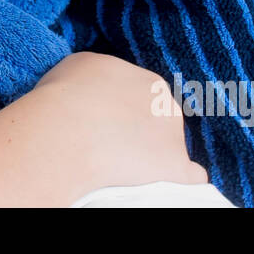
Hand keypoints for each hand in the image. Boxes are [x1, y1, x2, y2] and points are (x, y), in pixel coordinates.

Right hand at [33, 52, 209, 190]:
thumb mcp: (79, 67)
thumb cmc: (63, 98)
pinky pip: (191, 177)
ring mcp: (174, 137)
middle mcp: (166, 104)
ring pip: (172, 148)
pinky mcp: (176, 167)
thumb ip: (98, 76)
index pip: (144, 97)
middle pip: (160, 121)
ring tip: (124, 169)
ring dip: (155, 157)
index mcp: (145, 81)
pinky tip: (162, 186)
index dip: (124, 112)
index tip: (106, 123)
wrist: (65, 131)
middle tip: (112, 146)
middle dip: (142, 132)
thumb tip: (95, 89)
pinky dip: (180, 182)